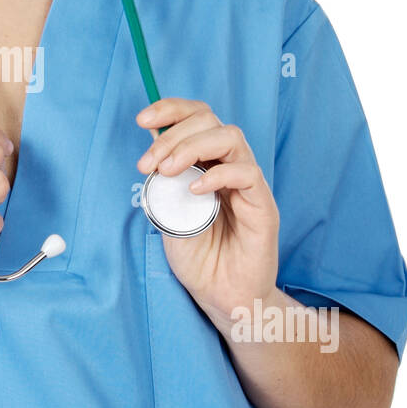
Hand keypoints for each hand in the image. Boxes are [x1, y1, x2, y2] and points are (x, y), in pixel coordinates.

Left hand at [136, 97, 279, 325]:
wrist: (222, 296)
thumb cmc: (199, 258)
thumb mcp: (168, 215)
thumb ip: (163, 187)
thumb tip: (149, 155)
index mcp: (208, 162)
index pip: (196, 118)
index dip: (170, 110)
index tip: (143, 119)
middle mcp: (230, 166)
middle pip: (210, 121)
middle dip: (173, 134)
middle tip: (149, 162)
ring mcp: (248, 183)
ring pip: (230, 137)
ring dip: (192, 146)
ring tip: (168, 170)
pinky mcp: (263, 205)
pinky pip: (247, 174)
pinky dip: (217, 175)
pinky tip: (194, 189)